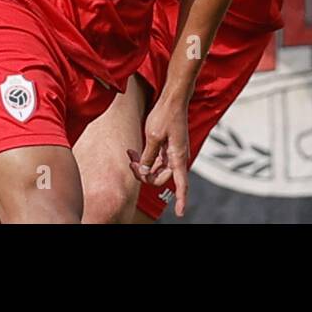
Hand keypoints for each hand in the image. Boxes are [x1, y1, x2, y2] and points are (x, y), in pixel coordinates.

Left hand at [128, 92, 191, 214]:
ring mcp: (173, 152)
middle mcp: (177, 157)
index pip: (182, 184)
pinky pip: (156, 159)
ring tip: (130, 154)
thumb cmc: (166, 114)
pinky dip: (145, 158)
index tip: (181, 213)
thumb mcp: (153, 136)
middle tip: (131, 164)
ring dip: (143, 165)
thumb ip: (148, 156)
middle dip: (146, 175)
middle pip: (162, 177)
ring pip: (157, 168)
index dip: (182, 199)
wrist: (174, 98)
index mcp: (178, 156)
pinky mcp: (168, 146)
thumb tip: (143, 172)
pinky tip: (134, 151)